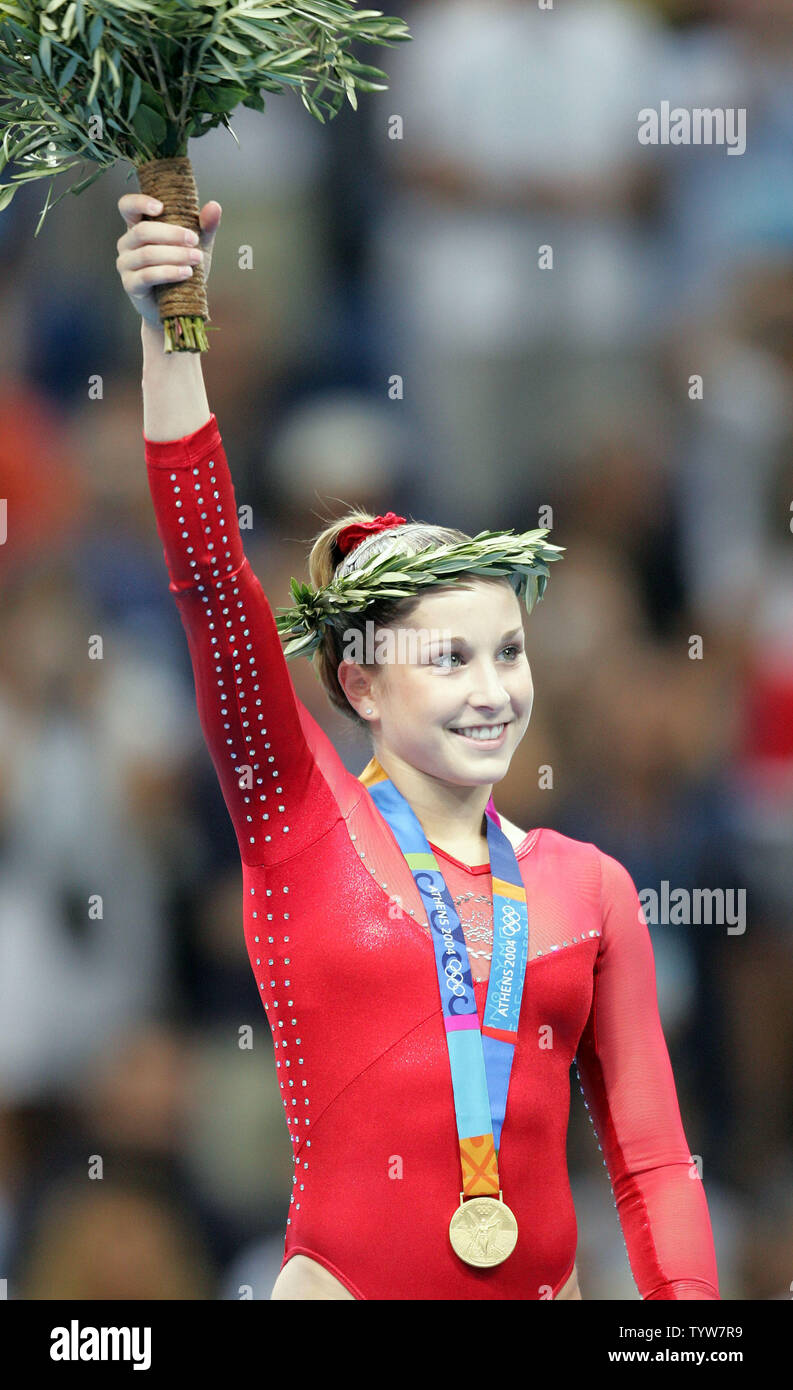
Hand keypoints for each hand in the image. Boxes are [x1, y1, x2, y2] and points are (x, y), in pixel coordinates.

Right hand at [116, 194, 221, 328]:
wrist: (178, 308)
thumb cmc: (183, 270)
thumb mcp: (195, 246)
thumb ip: (204, 226)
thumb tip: (214, 205)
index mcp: (137, 227)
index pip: (126, 206)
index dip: (139, 202)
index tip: (161, 207)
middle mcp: (126, 243)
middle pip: (143, 231)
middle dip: (172, 234)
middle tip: (194, 240)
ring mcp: (125, 265)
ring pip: (147, 254)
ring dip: (175, 255)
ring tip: (197, 258)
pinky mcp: (130, 285)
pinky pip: (148, 275)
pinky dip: (169, 273)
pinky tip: (186, 273)